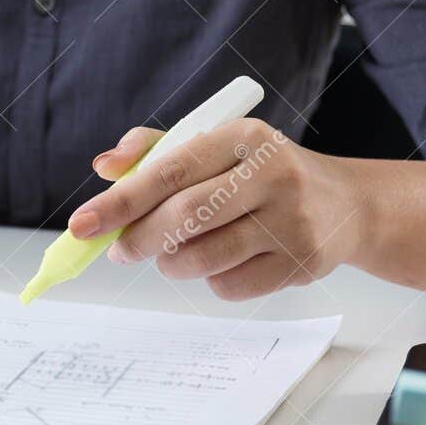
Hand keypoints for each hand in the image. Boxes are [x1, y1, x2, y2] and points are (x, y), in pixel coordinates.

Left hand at [68, 119, 365, 300]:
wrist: (345, 204)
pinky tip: (223, 261)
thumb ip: (156, 151)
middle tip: (120, 249)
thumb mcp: (216, 147)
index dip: (119, 202)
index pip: (168, 171)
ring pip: (201, 259)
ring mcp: (291, 222)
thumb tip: (104, 167)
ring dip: (171, 263)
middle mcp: (273, 174)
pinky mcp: (301, 263)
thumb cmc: (259, 174)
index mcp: (244, 137)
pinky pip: (228, 287)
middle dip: (138, 239)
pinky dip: (210, 281)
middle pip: (182, 218)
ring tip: (174, 252)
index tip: (80, 225)